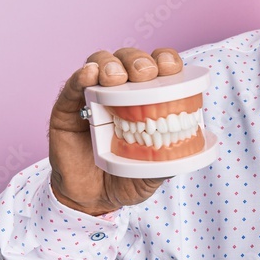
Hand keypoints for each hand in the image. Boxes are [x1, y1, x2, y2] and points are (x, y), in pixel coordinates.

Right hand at [48, 47, 182, 215]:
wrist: (91, 200)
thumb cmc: (125, 179)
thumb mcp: (154, 172)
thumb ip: (170, 158)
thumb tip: (193, 146)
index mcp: (146, 98)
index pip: (158, 67)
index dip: (166, 60)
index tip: (172, 68)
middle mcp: (120, 91)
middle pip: (130, 60)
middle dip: (139, 61)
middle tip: (145, 75)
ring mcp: (92, 96)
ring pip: (101, 63)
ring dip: (111, 64)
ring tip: (117, 78)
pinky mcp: (66, 108)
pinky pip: (72, 86)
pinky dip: (81, 76)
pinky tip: (89, 74)